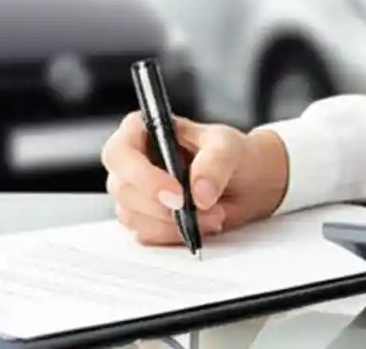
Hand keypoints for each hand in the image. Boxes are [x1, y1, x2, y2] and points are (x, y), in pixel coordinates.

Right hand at [101, 112, 290, 244]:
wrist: (245, 183)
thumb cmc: (230, 154)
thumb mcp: (228, 147)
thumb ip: (214, 163)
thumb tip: (198, 192)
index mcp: (141, 130)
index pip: (120, 153)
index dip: (142, 176)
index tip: (177, 193)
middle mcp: (131, 162)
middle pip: (123, 190)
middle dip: (162, 206)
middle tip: (200, 207)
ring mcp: (134, 192)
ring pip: (133, 217)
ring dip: (173, 223)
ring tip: (212, 214)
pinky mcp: (143, 219)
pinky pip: (146, 235)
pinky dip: (175, 235)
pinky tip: (201, 224)